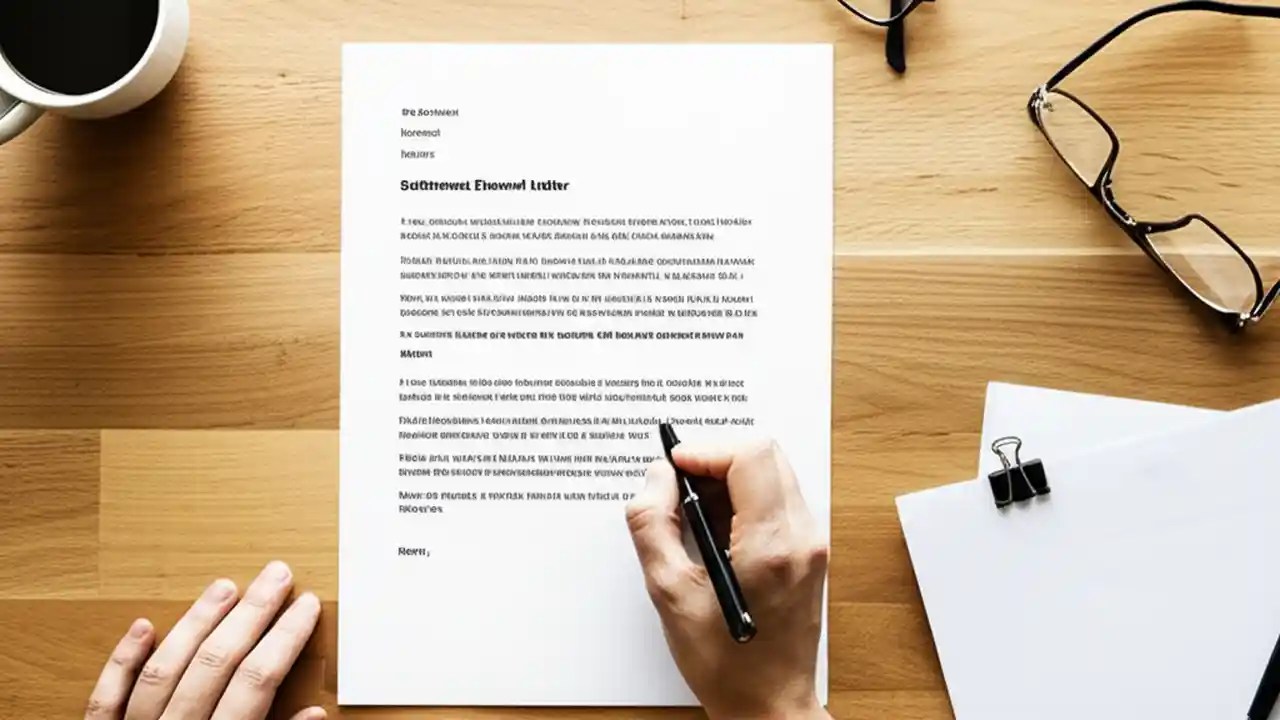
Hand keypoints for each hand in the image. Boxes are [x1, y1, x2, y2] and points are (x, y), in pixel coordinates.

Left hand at [85, 561, 324, 719]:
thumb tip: (316, 713)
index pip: (258, 681)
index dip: (285, 639)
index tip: (306, 605)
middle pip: (216, 664)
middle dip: (252, 614)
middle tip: (276, 575)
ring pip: (165, 670)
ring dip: (196, 623)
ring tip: (224, 586)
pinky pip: (106, 698)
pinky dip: (121, 662)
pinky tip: (142, 625)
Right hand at [626, 440, 830, 719]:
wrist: (769, 705)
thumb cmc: (726, 665)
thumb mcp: (670, 593)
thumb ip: (653, 525)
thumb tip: (655, 479)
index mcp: (772, 545)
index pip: (750, 457)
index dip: (705, 450)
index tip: (674, 466)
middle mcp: (802, 537)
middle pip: (765, 455)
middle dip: (716, 458)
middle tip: (679, 485)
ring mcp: (811, 543)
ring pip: (773, 472)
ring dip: (729, 478)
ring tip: (692, 513)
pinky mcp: (809, 551)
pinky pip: (777, 498)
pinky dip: (743, 498)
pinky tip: (714, 530)